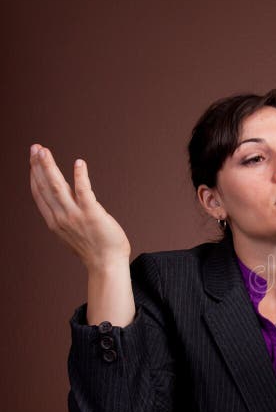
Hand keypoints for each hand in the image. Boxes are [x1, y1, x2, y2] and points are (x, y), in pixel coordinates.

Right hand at [29, 144, 130, 270]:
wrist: (106, 264)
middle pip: (45, 186)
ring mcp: (75, 216)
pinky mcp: (92, 214)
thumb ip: (65, 215)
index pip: (39, 194)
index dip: (34, 175)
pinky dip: (79, 176)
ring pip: (57, 186)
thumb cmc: (93, 248)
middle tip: (35, 147)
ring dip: (50, 167)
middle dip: (38, 165)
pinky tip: (78, 163)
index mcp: (54, 221)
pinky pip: (83, 192)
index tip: (33, 159)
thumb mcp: (71, 231)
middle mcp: (61, 217)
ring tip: (45, 151)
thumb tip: (63, 200)